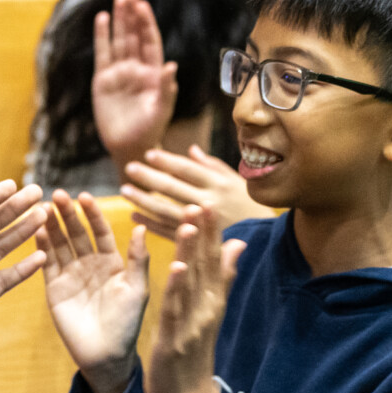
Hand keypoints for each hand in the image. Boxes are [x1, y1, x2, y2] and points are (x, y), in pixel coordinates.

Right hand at [39, 190, 150, 392]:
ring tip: (42, 208)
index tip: (84, 197)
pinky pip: (47, 264)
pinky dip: (41, 248)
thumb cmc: (127, 323)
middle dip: (67, 214)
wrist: (106, 356)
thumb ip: (138, 259)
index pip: (100, 231)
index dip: (92, 214)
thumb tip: (141, 227)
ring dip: (50, 226)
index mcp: (112, 262)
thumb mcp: (137, 289)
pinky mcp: (54, 289)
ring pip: (59, 244)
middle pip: (76, 233)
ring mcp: (70, 275)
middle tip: (57, 195)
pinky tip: (36, 232)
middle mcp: (89, 264)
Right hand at [92, 0, 176, 166]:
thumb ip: (166, 88)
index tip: (143, 5)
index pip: (150, 42)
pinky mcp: (103, 80)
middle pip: (134, 35)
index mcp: (154, 72)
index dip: (146, 23)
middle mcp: (137, 68)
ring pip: (119, 40)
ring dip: (118, 20)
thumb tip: (171, 65)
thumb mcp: (161, 111)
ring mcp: (120, 73)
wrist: (130, 146)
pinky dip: (102, 36)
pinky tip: (101, 18)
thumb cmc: (150, 130)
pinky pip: (102, 54)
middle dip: (132, 14)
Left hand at [122, 146, 273, 239]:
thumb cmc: (250, 206)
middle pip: (174, 189)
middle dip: (150, 178)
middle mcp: (210, 203)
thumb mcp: (236, 183)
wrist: (267, 242)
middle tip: (129, 168)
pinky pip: (170, 232)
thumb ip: (212, 166)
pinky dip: (151, 225)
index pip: (189, 170)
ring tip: (125, 191)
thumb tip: (191, 149)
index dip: (168, 162)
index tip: (148, 154)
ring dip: (144, 201)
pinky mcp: (197, 243)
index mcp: (220, 185)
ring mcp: (202, 225)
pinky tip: (134, 216)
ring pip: (167, 211)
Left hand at [145, 206, 244, 392]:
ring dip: (191, 253)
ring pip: (191, 283)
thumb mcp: (211, 311)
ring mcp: (193, 324)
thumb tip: (238, 244)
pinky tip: (175, 268)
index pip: (214, 260)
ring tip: (189, 223)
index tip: (209, 200)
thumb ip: (224, 277)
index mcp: (212, 299)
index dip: (212, 231)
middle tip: (202, 200)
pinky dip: (177, 289)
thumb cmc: (195, 352)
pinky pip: (176, 310)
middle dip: (204, 234)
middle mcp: (207, 308)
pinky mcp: (176, 339)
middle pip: (206, 266)